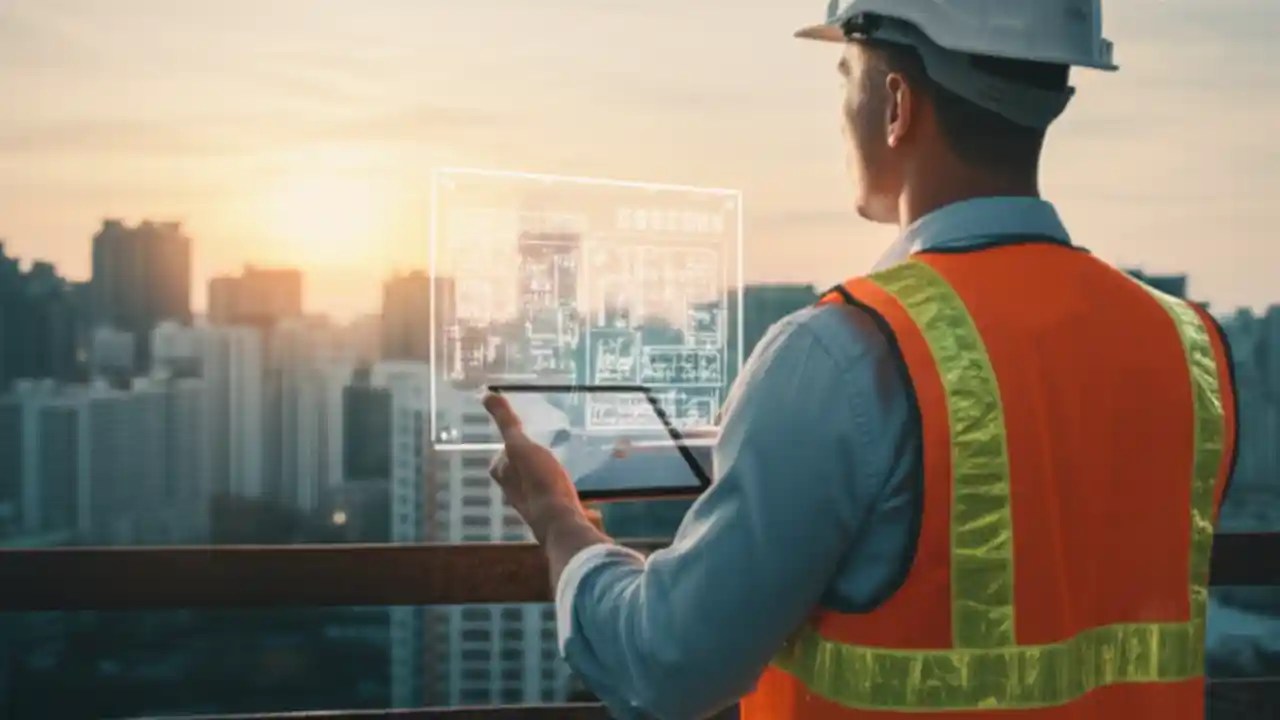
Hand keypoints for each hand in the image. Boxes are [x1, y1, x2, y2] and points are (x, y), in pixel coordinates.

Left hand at [484, 392, 589, 544]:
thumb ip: (505, 422)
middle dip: (529, 462)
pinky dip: (561, 489)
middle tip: (545, 447)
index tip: (524, 435)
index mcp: (503, 476)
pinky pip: (556, 496)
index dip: (512, 445)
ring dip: (546, 476)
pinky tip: (575, 485)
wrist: (561, 520)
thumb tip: (486, 393)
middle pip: (519, 471)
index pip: (501, 456)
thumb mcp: (519, 445)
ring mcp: (535, 505)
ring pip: (537, 484)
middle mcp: (514, 492)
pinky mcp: (555, 513)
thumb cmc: (538, 481)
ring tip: (560, 464)